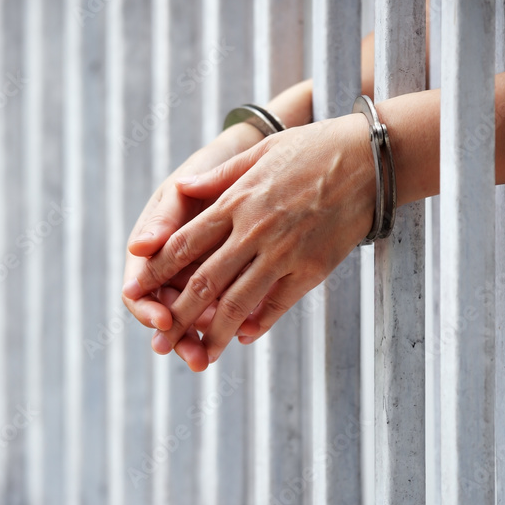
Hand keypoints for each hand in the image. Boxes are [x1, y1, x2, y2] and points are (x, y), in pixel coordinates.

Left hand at [123, 113, 374, 368]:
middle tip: (157, 340)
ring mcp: (283, 253)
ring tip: (197, 354)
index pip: (183, 244)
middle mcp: (253, 231)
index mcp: (236, 201)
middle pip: (203, 282)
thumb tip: (183, 188)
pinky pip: (278, 304)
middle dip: (176, 315)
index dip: (156, 271)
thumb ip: (218, 177)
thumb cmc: (312, 150)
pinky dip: (258, 324)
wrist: (369, 160)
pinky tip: (243, 338)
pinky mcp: (311, 269)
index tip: (135, 291)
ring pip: (237, 302)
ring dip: (213, 332)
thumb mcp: (260, 153)